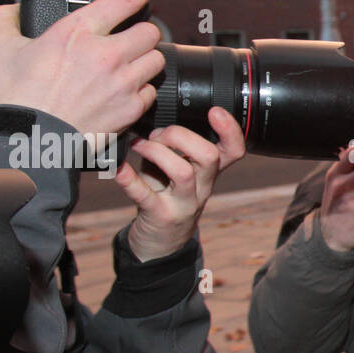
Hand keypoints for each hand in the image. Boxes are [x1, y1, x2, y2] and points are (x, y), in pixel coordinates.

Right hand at [0, 0, 163, 134]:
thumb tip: (11, 9)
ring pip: (157, 60)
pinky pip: (151, 92)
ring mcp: (122, 84)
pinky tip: (125, 91)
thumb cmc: (13, 99)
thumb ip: (5, 18)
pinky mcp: (129, 110)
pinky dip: (142, 90)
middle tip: (130, 37)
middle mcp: (107, 55)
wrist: (25, 143)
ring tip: (130, 64)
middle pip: (151, 32)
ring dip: (146, 59)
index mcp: (78, 32)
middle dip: (142, 32)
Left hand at [119, 107, 246, 261]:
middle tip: (158, 134)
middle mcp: (202, 188)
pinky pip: (146, 196)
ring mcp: (184, 204)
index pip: (234, 150)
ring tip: (139, 145)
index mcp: (210, 173)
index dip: (230, 130)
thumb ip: (175, 145)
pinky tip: (118, 168)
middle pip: (209, 156)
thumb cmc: (166, 194)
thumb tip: (154, 115)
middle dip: (180, 136)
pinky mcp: (160, 216)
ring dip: (157, 152)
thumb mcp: (178, 169)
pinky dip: (130, 180)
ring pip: (183, 173)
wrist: (161, 241)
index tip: (214, 111)